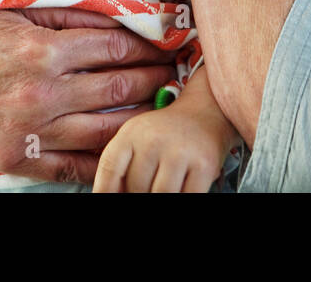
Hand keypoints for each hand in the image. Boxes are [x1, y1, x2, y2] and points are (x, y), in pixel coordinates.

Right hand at [0, 8, 178, 184]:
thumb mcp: (15, 13)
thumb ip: (69, 16)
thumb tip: (121, 15)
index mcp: (41, 52)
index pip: (115, 49)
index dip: (148, 47)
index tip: (168, 44)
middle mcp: (40, 93)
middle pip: (118, 89)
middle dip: (153, 79)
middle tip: (175, 73)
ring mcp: (29, 132)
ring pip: (104, 130)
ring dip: (140, 118)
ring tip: (160, 107)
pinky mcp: (18, 159)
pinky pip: (73, 167)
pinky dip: (103, 159)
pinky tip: (125, 147)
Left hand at [92, 93, 239, 192]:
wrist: (205, 112)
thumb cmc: (165, 133)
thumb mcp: (136, 140)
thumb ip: (120, 166)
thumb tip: (109, 194)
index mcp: (131, 133)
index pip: (110, 170)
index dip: (105, 191)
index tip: (109, 199)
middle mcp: (154, 139)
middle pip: (135, 188)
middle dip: (139, 194)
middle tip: (147, 187)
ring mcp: (180, 152)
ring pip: (160, 196)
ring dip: (160, 197)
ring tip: (161, 187)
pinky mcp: (204, 165)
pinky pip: (187, 197)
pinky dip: (181, 198)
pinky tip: (179, 188)